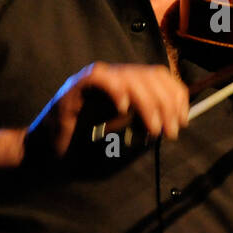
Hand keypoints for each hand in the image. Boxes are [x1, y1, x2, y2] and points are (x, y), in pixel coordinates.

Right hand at [24, 62, 189, 163]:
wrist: (49, 157)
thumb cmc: (86, 148)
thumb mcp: (127, 135)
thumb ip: (147, 123)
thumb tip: (176, 120)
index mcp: (126, 85)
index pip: (159, 76)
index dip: (176, 94)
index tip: (183, 120)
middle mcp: (112, 78)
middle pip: (149, 75)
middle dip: (167, 104)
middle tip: (171, 132)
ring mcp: (93, 82)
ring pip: (130, 77)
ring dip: (148, 104)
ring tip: (153, 130)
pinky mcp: (74, 90)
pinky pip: (98, 79)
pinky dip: (115, 90)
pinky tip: (123, 110)